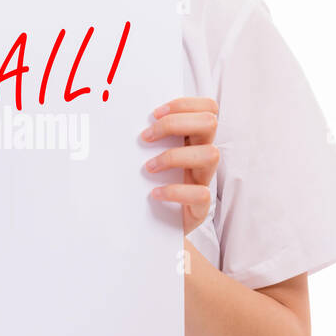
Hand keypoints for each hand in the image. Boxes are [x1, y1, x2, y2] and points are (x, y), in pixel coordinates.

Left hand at [139, 96, 219, 237]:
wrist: (156, 230)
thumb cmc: (151, 187)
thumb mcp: (152, 158)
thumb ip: (150, 139)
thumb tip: (125, 119)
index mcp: (194, 140)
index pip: (207, 108)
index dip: (184, 104)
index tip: (154, 114)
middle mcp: (203, 157)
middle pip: (209, 123)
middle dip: (175, 123)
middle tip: (146, 136)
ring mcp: (205, 180)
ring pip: (211, 154)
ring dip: (175, 156)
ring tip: (149, 167)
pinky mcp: (201, 207)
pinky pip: (201, 194)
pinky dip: (175, 191)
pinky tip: (155, 193)